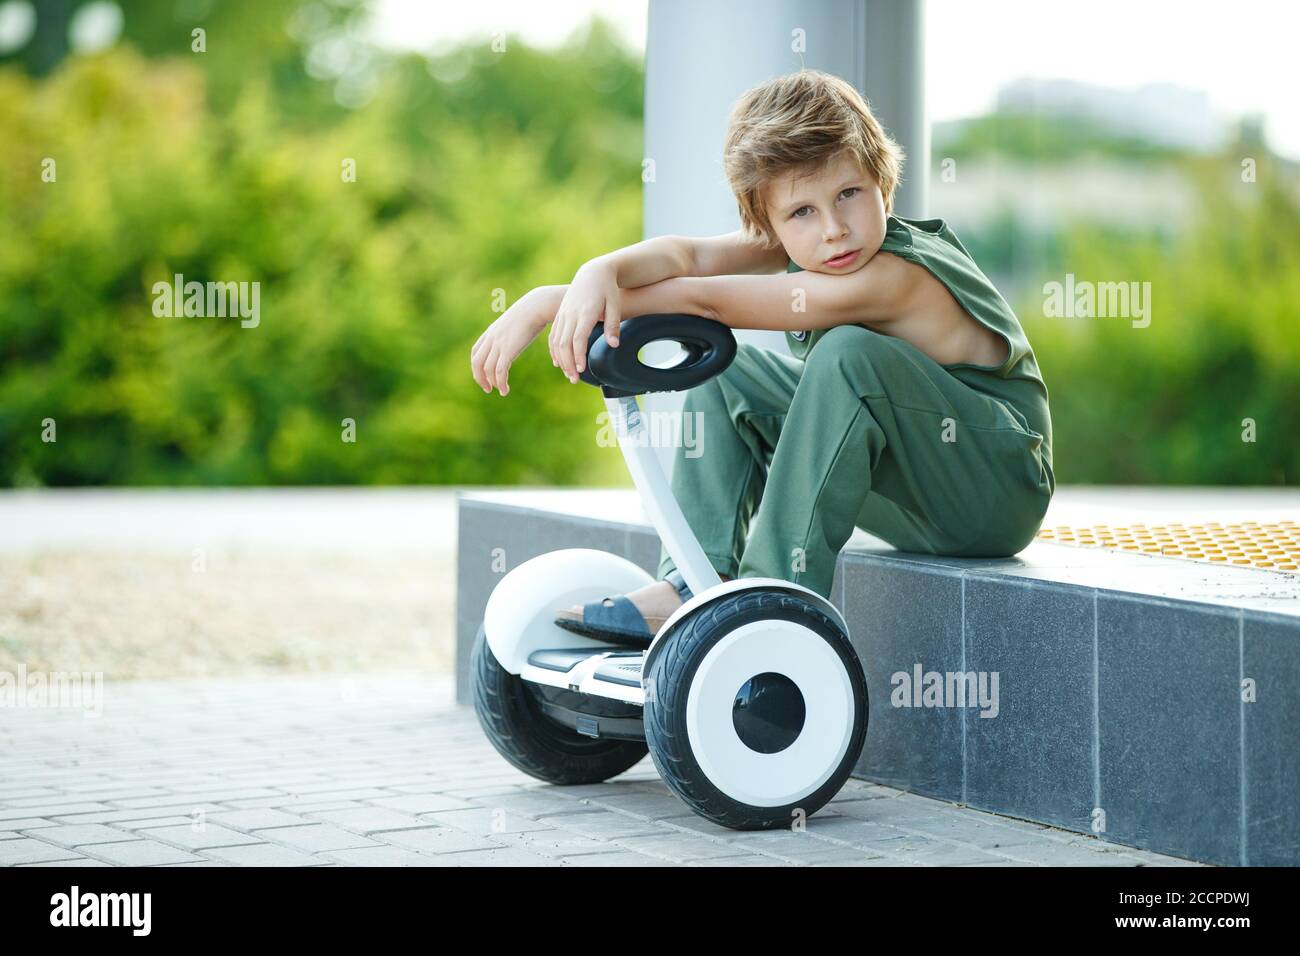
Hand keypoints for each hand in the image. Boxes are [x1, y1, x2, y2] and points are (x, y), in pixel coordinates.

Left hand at [469, 288, 555, 395]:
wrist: (536, 307)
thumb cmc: (531, 313)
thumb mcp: (515, 323)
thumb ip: (511, 332)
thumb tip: (516, 338)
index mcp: (491, 332)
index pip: (475, 352)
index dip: (477, 367)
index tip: (484, 376)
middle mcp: (491, 338)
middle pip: (476, 362)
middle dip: (480, 378)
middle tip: (488, 389)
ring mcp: (499, 343)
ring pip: (487, 368)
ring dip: (492, 383)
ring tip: (501, 391)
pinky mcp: (508, 349)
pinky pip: (500, 370)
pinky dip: (501, 382)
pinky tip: (506, 390)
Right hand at [549, 259, 620, 383]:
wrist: (593, 273)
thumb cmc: (607, 290)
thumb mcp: (614, 305)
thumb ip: (613, 326)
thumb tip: (614, 345)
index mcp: (585, 312)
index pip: (578, 338)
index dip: (578, 355)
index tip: (581, 370)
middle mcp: (571, 314)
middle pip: (564, 343)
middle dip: (568, 363)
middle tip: (574, 380)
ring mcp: (563, 314)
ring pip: (556, 341)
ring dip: (561, 360)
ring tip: (569, 375)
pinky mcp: (560, 315)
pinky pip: (553, 335)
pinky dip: (554, 351)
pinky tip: (559, 362)